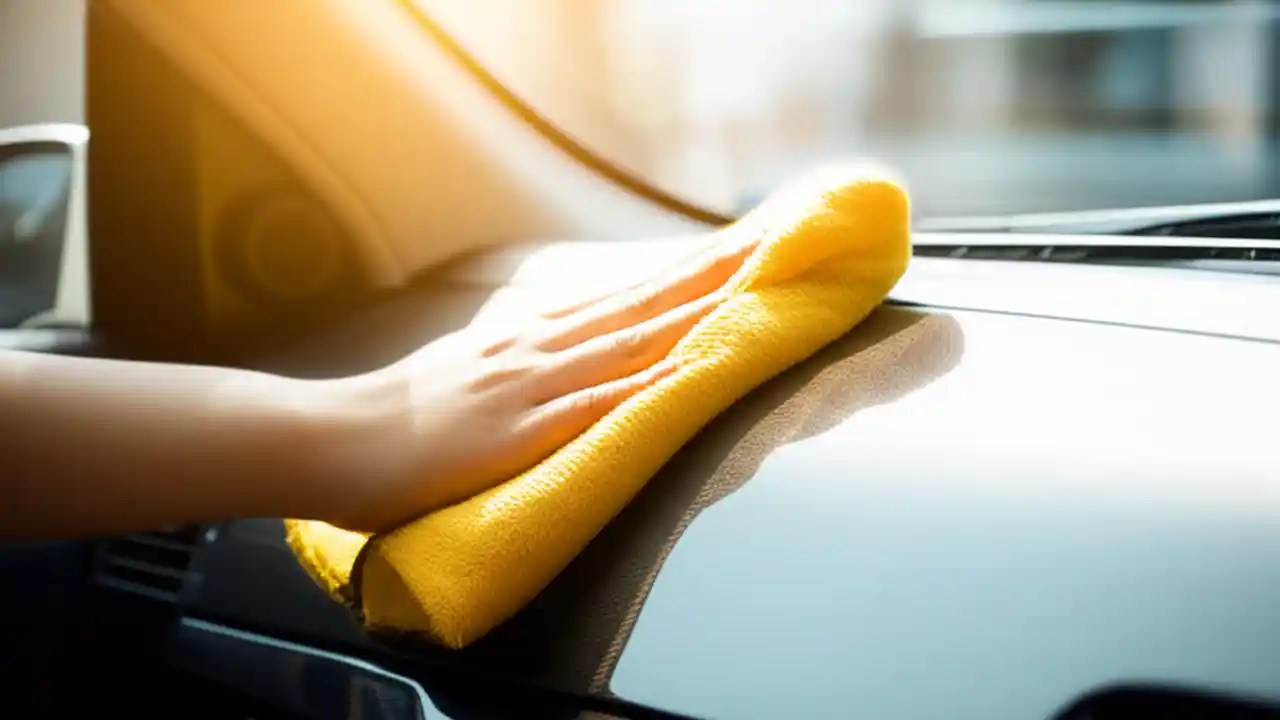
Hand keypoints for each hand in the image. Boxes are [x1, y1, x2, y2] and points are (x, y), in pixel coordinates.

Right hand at [317, 235, 757, 531]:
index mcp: (528, 336)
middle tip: (767, 245)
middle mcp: (538, 348)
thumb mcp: (467, 366)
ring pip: (627, 342)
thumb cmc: (399, 412)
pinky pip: (592, 405)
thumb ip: (516, 352)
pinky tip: (685, 370)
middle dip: (707, 275)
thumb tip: (551, 336)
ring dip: (691, 312)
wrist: (334, 438)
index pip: (620, 295)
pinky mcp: (515, 432)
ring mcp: (528, 386)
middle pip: (638, 304)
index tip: (733, 249)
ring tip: (746, 289)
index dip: (681, 272)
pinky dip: (644, 384)